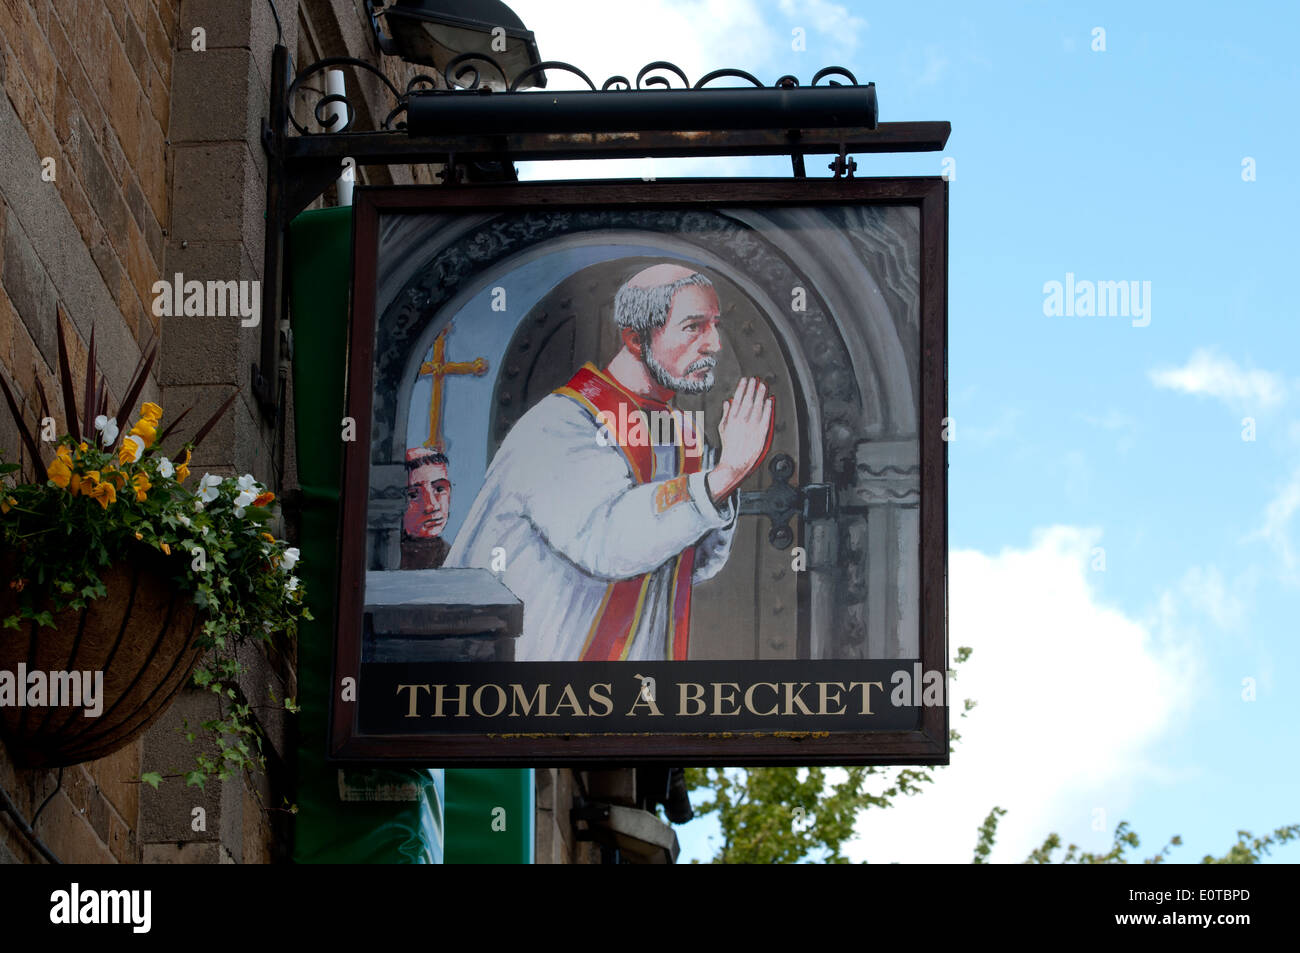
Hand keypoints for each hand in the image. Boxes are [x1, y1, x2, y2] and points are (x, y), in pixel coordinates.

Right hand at [707, 377, 774, 502]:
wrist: (735, 462)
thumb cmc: (729, 447)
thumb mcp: (723, 429)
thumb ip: (725, 414)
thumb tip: (727, 403)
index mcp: (731, 419)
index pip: (737, 399)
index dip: (742, 388)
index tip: (745, 380)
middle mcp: (742, 421)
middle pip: (748, 400)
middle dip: (752, 388)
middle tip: (756, 380)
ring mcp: (752, 427)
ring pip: (757, 407)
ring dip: (761, 395)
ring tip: (763, 386)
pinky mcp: (760, 433)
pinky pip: (765, 418)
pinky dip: (767, 408)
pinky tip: (769, 401)